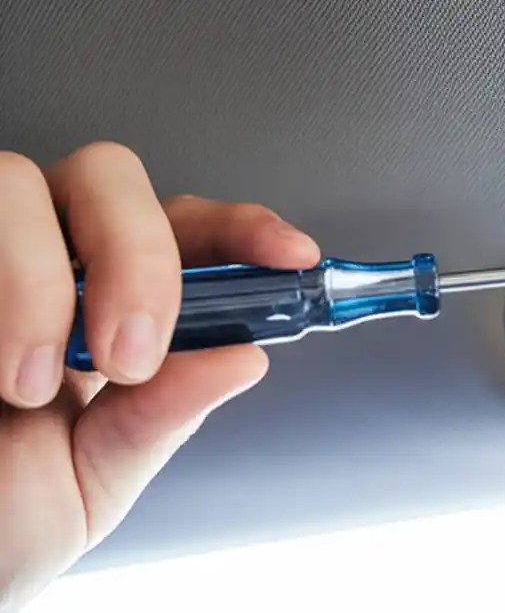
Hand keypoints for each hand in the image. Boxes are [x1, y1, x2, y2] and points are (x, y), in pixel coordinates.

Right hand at [0, 143, 319, 611]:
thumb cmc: (1, 512)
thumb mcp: (96, 475)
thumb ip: (163, 414)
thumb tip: (246, 357)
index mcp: (108, 302)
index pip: (188, 229)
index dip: (244, 229)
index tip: (290, 257)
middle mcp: (45, 261)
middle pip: (108, 176)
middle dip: (137, 256)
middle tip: (129, 356)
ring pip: (18, 184)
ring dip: (40, 282)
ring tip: (31, 384)